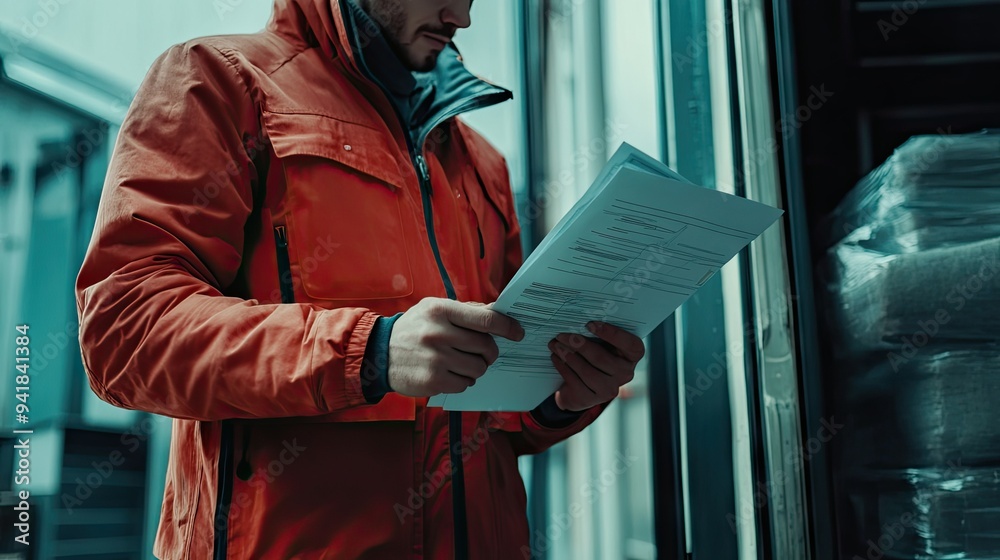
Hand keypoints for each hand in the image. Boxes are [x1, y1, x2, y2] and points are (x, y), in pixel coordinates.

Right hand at [388, 298, 523, 396]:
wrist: (380, 353)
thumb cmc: (413, 329)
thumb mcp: (433, 309)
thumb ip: (465, 311)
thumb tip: (497, 311)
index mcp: (440, 310)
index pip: (485, 319)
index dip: (507, 327)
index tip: (517, 332)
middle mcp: (438, 333)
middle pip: (486, 346)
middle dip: (490, 351)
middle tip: (483, 352)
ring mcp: (435, 359)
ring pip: (479, 367)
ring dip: (477, 367)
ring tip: (462, 363)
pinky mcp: (433, 381)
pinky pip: (465, 384)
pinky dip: (463, 381)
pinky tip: (450, 373)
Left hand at [548, 321, 644, 411]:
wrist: (583, 384)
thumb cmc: (595, 355)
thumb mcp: (602, 343)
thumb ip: (598, 334)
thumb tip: (578, 321)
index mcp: (632, 356)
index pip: (631, 345)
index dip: (612, 334)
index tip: (590, 324)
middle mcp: (625, 374)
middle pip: (601, 358)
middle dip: (578, 345)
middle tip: (562, 335)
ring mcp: (609, 389)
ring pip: (586, 371)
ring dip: (568, 356)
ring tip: (555, 345)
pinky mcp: (592, 399)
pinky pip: (575, 381)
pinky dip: (563, 367)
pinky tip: (555, 357)